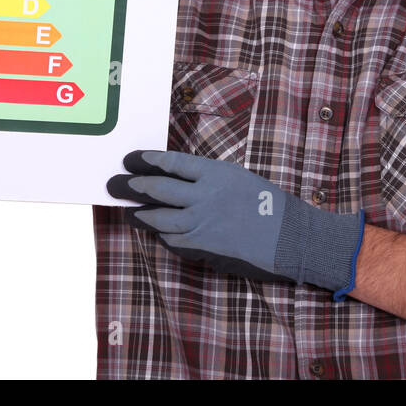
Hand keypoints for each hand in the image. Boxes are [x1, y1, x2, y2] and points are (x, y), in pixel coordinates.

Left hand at [107, 150, 365, 299]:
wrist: (291, 236)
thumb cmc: (270, 205)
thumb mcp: (240, 179)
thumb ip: (210, 180)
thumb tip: (181, 180)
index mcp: (216, 173)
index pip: (172, 163)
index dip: (147, 160)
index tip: (130, 159)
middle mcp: (204, 196)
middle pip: (158, 189)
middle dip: (132, 186)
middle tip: (114, 183)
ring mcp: (202, 223)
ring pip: (160, 218)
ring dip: (140, 215)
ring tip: (128, 212)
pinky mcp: (204, 246)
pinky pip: (174, 241)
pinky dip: (163, 236)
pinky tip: (156, 233)